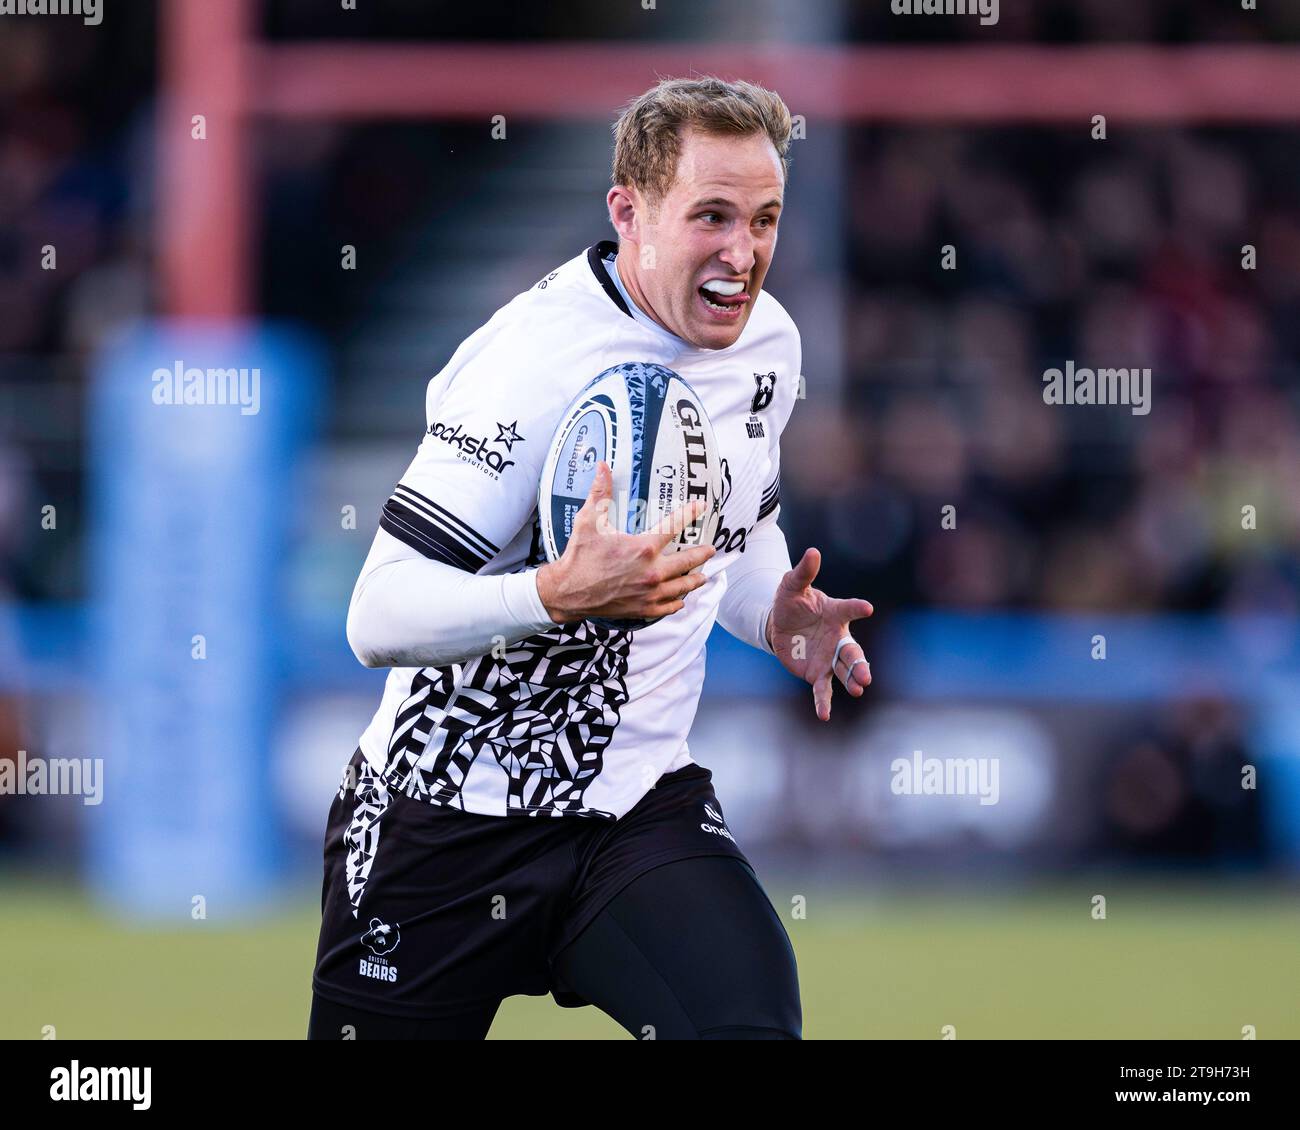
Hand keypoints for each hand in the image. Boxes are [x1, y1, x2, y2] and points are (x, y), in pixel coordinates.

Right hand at [536, 461, 716, 623]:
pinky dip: (677, 602)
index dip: (690, 513)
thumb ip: (600, 492)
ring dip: (695, 580)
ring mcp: (650, 593)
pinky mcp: (643, 609)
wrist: (568, 592)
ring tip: (702, 576)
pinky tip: (680, 599)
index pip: (675, 525)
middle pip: (688, 561)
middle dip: (702, 554)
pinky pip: (669, 607)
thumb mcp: (589, 520)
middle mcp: (652, 571)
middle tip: (711, 549)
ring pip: (683, 586)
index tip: (701, 506)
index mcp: (643, 547)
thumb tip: (602, 466)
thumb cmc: (579, 556)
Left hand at [766, 547, 873, 720]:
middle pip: (852, 651)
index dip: (856, 607)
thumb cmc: (791, 602)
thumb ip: (803, 572)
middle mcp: (837, 637)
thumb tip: (812, 551)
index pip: (848, 609)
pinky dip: (824, 701)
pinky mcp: (817, 672)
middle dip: (859, 663)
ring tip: (858, 688)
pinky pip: (823, 689)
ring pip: (843, 671)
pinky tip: (824, 715)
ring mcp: (829, 657)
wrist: (780, 625)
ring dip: (851, 679)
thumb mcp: (791, 586)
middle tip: (866, 674)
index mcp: (835, 613)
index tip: (867, 608)